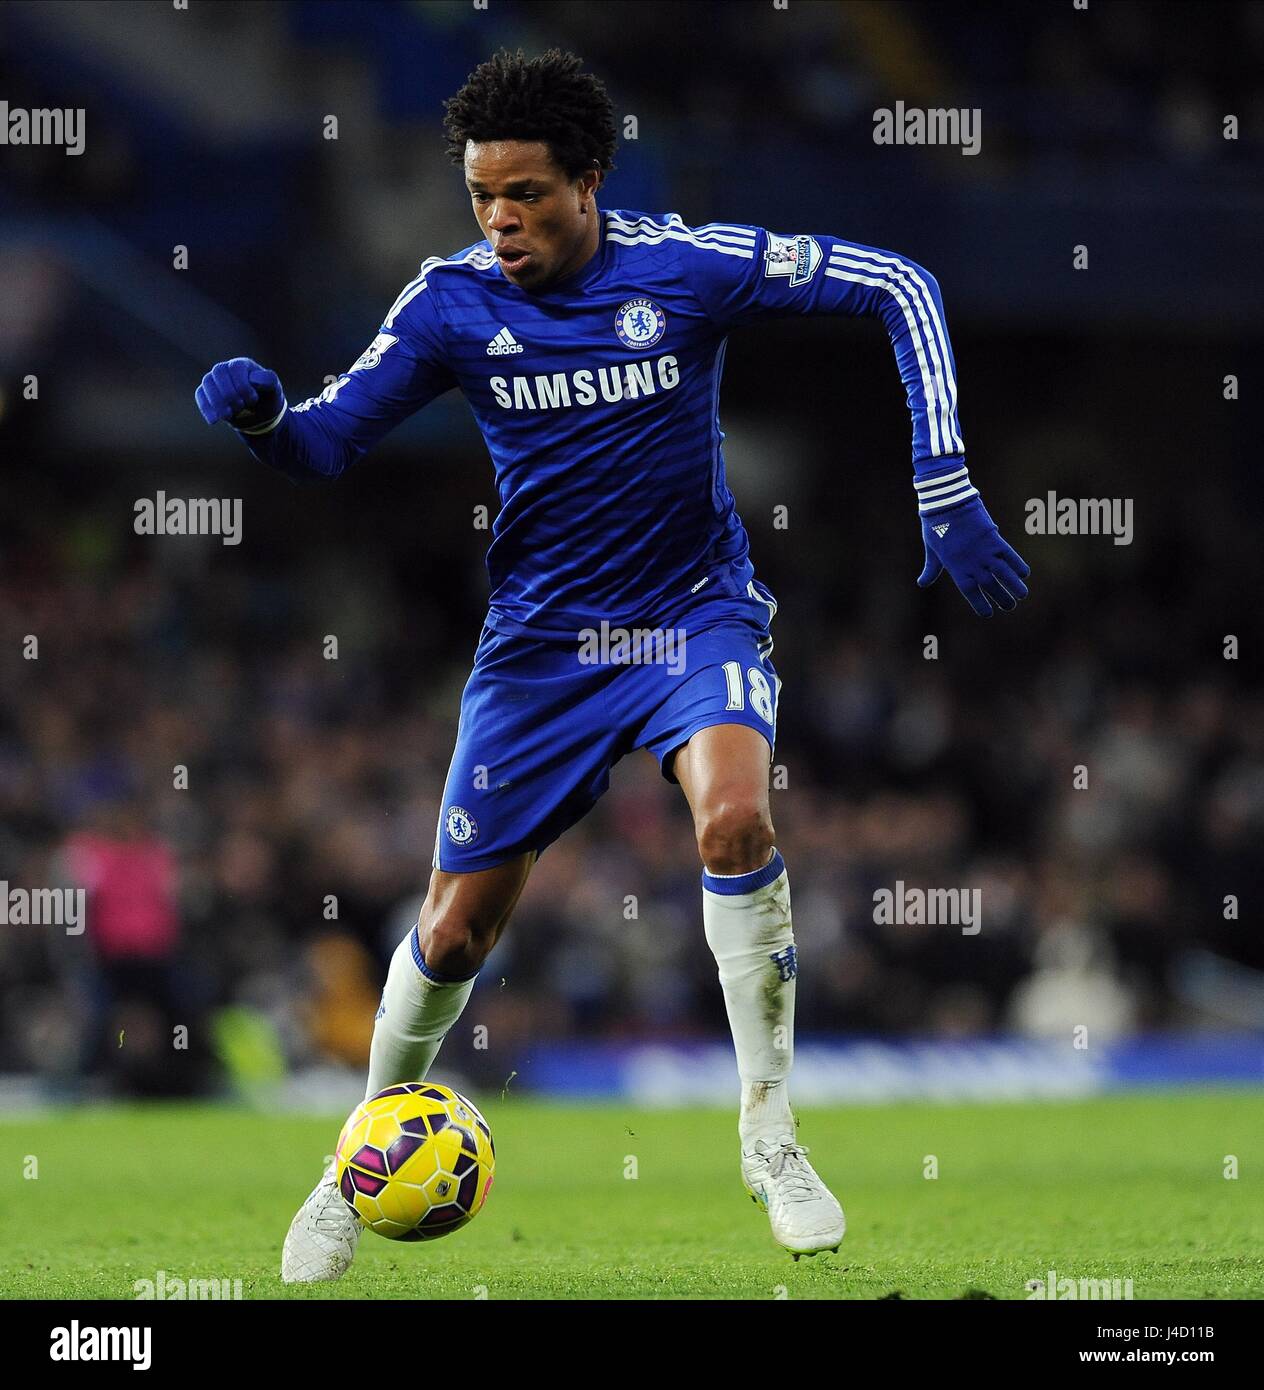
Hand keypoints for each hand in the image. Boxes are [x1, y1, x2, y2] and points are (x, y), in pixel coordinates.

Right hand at [195, 357, 285, 429]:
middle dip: (229, 393)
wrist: (260, 416)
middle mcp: (227, 369)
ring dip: (217, 401)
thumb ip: (268, 381)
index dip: (242, 385)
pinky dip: (206, 408)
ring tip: (229, 415)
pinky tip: (214, 421)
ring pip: (207, 383)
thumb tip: (254, 378)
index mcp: (243, 365)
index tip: (253, 400)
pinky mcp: (208, 393)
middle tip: (241, 407)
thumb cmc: (268, 399)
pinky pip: (200, 395)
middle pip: (218, 372)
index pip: (235, 368)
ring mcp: (215, 381)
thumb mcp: (274, 390)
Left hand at [917, 494, 1029, 615]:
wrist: (946, 502)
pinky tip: (1025, 573)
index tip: (988, 614)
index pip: (970, 591)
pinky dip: (1018, 564)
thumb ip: (931, 569)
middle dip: (1002, 598)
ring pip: (1003, 572)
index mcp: (955, 567)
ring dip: (1014, 585)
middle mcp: (972, 562)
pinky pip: (1009, 554)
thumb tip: (922, 583)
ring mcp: (984, 550)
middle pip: (990, 585)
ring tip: (1022, 596)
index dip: (980, 604)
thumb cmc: (934, 526)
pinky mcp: (993, 537)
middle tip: (1010, 606)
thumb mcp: (931, 551)